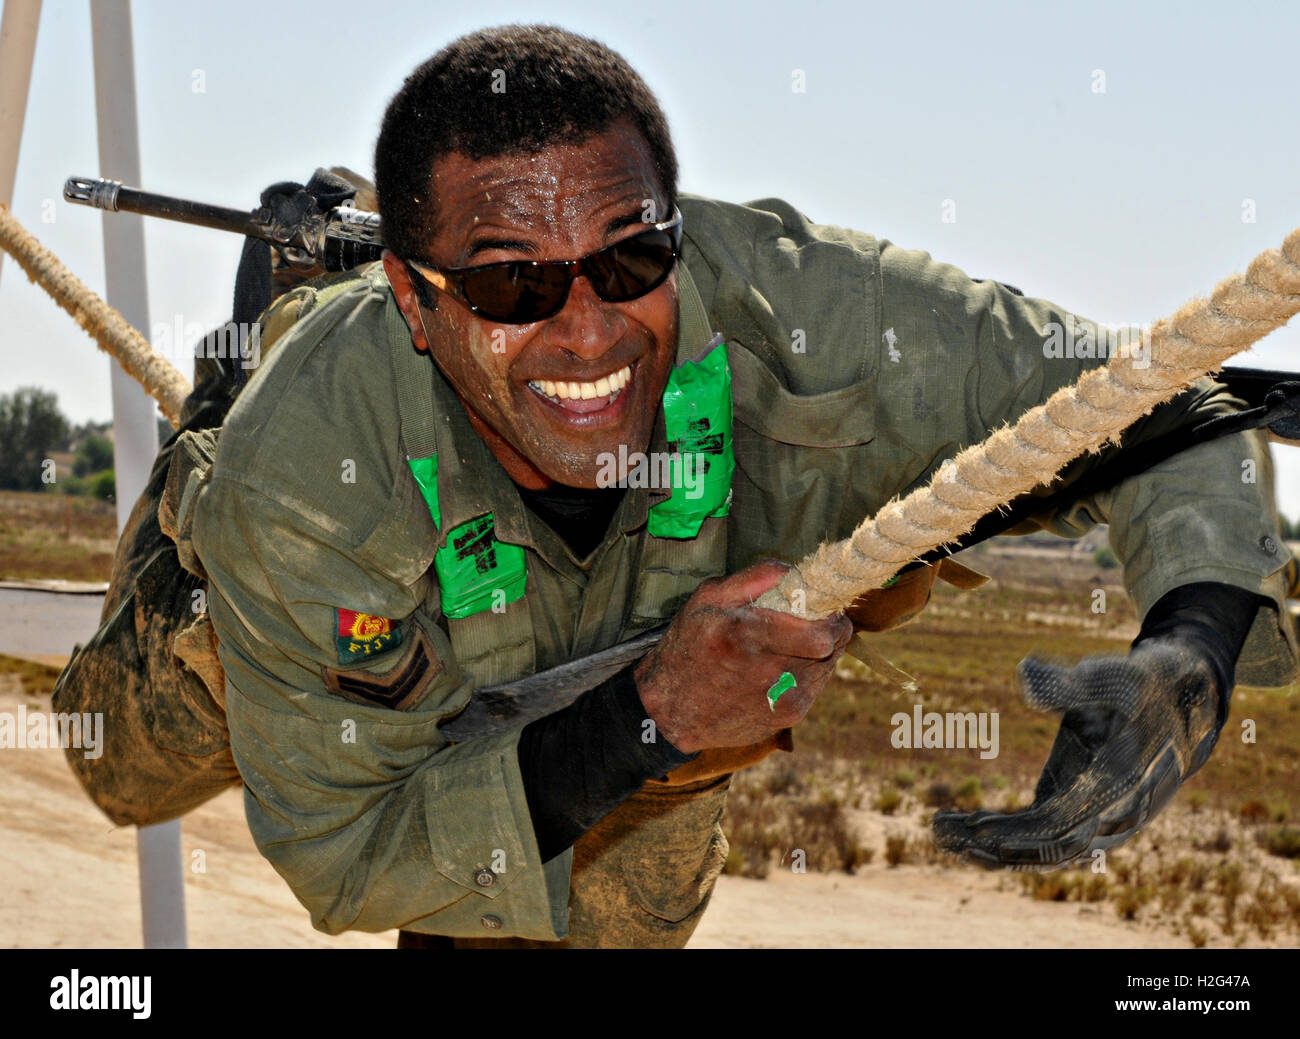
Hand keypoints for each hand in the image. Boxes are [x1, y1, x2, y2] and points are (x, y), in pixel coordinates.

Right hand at [634, 560, 853, 753]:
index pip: (822, 632)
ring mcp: (782, 701)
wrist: (669, 711)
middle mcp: (769, 673)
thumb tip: (796, 571)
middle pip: (833, 645)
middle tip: (809, 620)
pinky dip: (806, 673)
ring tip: (785, 646)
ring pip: (829, 664)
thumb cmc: (688, 648)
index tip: (820, 602)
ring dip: (817, 651)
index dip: (829, 612)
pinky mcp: (788, 719)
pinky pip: (816, 686)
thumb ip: (755, 578)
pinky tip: (777, 669)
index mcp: (747, 636)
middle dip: (828, 627)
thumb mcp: (707, 599)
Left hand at [932, 640, 1223, 868]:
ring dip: (992, 849)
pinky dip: (1007, 843)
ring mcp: (1099, 820)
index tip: (974, 827)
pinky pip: (1045, 841)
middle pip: (1047, 847)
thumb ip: (1068, 683)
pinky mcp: (1082, 814)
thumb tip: (1026, 673)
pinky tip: (967, 834)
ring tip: (940, 832)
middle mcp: (1112, 815)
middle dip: (992, 845)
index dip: (1017, 830)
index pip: (1062, 822)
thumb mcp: (1110, 677)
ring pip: (1044, 852)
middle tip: (939, 829)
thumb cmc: (1136, 688)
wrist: (1176, 707)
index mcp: (1119, 785)